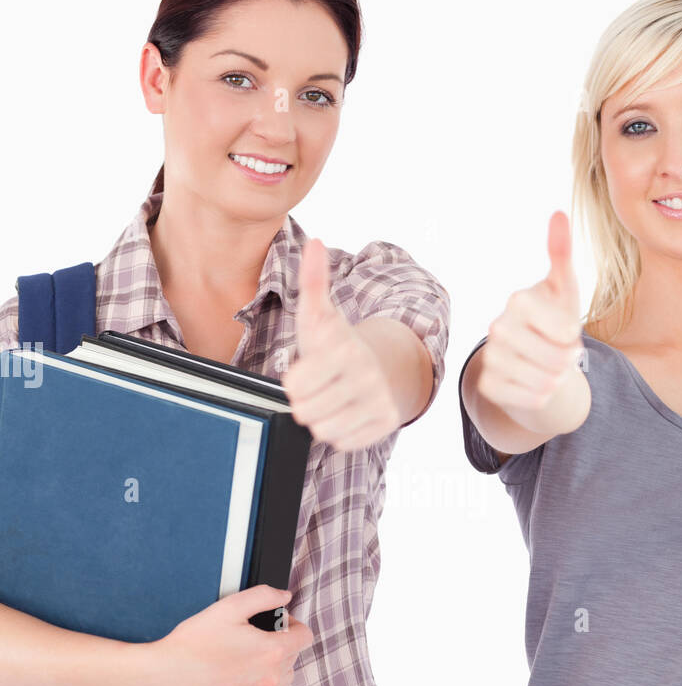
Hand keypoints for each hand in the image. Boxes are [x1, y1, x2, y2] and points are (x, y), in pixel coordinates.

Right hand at [149, 586, 313, 685]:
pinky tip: (260, 685)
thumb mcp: (228, 607)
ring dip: (277, 668)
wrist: (164, 676)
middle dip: (282, 643)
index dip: (292, 624)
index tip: (276, 622)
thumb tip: (285, 596)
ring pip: (286, 680)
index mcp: (274, 651)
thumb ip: (263, 596)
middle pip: (294, 656)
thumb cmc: (192, 643)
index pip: (305, 636)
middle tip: (255, 638)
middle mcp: (273, 678)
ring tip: (251, 660)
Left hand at [280, 236, 400, 449]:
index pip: (294, 387)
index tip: (304, 372)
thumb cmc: (336, 343)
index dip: (292, 382)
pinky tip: (346, 412)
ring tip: (330, 400)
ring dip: (321, 419)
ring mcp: (378, 401)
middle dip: (305, 403)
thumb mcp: (319, 314)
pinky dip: (340, 431)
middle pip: (306, 412)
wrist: (381, 366)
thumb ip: (313, 281)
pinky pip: (343, 442)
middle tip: (317, 388)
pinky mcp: (385, 423)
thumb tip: (314, 242)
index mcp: (345, 350)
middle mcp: (366, 376)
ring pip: (324, 430)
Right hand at [477, 210, 583, 417]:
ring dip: (557, 379)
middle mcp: (497, 327)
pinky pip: (531, 399)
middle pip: (555, 359)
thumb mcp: (565, 290)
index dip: (573, 336)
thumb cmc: (553, 319)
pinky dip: (542, 396)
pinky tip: (537, 383)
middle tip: (563, 354)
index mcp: (518, 301)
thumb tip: (559, 213)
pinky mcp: (489, 385)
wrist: (531, 358)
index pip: (564, 331)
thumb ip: (562, 254)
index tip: (568, 332)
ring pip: (544, 382)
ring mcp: (491, 357)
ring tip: (552, 368)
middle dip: (567, 361)